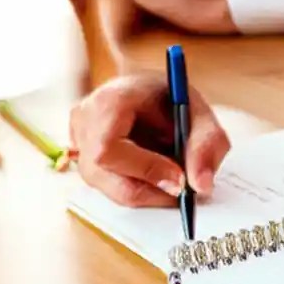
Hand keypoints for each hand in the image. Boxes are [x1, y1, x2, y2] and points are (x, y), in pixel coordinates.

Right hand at [71, 73, 229, 206]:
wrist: (148, 93)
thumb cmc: (169, 98)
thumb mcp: (198, 113)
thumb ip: (206, 145)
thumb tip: (200, 185)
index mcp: (107, 101)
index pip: (108, 149)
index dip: (144, 169)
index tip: (179, 179)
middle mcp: (84, 123)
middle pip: (104, 176)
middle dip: (150, 190)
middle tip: (182, 189)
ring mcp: (77, 143)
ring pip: (108, 188)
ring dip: (147, 189)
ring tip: (170, 173)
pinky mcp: (83, 161)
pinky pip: (110, 189)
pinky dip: (139, 188)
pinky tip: (154, 172)